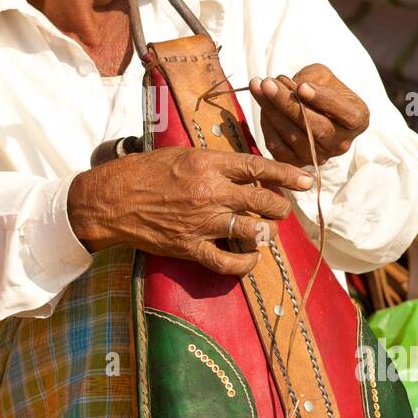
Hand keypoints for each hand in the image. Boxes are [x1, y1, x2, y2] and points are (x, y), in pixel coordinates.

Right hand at [67, 147, 313, 276]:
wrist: (111, 199)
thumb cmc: (143, 172)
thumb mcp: (180, 154)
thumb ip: (213, 162)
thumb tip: (243, 168)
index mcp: (207, 164)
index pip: (258, 167)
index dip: (287, 174)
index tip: (307, 181)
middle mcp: (210, 192)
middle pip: (262, 200)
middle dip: (280, 206)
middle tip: (282, 208)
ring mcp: (201, 222)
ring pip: (253, 230)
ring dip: (267, 232)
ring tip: (267, 231)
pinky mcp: (190, 247)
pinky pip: (228, 262)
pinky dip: (244, 263)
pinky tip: (250, 258)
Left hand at [249, 64, 368, 168]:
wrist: (314, 108)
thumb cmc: (322, 88)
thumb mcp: (323, 76)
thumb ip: (311, 79)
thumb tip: (288, 88)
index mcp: (358, 119)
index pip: (345, 114)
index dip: (323, 100)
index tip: (302, 86)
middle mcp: (342, 143)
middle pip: (316, 127)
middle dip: (288, 103)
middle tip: (268, 83)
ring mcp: (321, 156)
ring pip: (294, 137)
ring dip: (272, 110)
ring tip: (258, 87)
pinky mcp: (299, 163)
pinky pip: (279, 148)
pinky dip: (267, 125)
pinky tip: (261, 105)